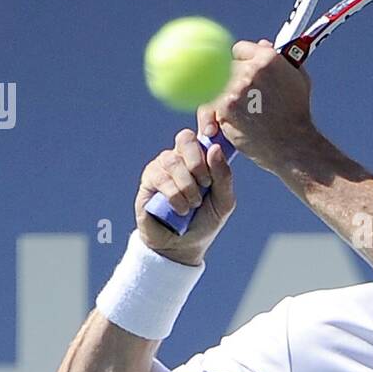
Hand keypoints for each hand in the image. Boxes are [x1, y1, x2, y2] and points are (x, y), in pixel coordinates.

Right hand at [135, 128, 235, 265]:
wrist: (183, 246)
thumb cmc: (206, 221)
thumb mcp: (224, 201)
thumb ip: (223, 176)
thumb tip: (215, 148)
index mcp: (202, 157)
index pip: (203, 129)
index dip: (208, 125)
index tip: (214, 138)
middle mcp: (181, 157)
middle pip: (185, 139)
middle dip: (198, 162)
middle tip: (205, 184)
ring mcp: (162, 167)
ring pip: (172, 160)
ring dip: (187, 185)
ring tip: (193, 204)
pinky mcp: (148, 181)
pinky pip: (160, 177)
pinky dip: (174, 195)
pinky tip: (180, 209)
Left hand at [197, 38, 316, 173]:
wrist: (292, 143)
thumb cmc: (297, 113)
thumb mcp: (297, 79)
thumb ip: (279, 60)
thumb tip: (262, 44)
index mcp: (268, 59)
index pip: (239, 49)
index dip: (240, 61)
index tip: (241, 70)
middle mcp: (250, 70)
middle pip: (225, 68)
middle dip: (229, 80)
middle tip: (234, 94)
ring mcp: (235, 89)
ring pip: (215, 87)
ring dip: (219, 99)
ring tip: (228, 113)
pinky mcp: (224, 108)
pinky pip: (210, 107)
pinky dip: (212, 116)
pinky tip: (216, 126)